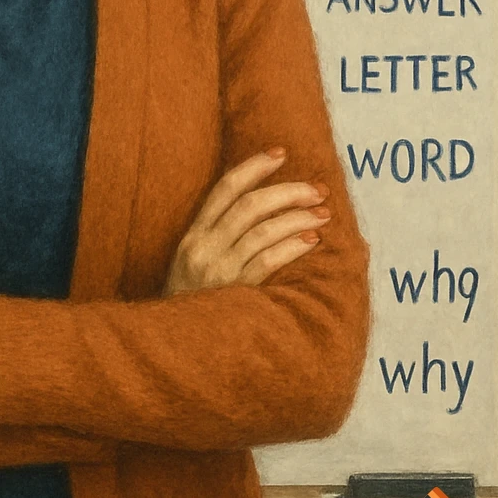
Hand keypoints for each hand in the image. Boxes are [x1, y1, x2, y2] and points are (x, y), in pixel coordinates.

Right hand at [162, 148, 330, 296]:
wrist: (175, 344)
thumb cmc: (193, 301)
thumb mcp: (195, 262)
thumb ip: (220, 235)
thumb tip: (267, 207)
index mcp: (193, 235)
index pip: (224, 189)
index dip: (253, 167)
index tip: (280, 153)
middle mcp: (203, 247)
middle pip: (249, 205)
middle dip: (287, 191)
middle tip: (316, 189)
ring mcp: (218, 270)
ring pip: (262, 231)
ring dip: (297, 218)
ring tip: (322, 214)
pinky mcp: (234, 293)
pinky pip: (267, 261)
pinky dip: (291, 247)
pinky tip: (310, 241)